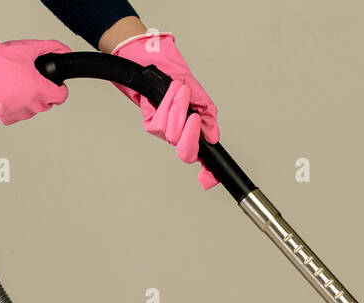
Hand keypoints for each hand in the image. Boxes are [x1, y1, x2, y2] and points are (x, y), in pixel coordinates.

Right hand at [0, 16, 69, 124]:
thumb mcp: (29, 48)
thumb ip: (50, 48)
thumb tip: (63, 49)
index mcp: (41, 90)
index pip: (61, 96)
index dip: (58, 88)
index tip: (53, 85)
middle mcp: (32, 105)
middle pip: (46, 102)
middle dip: (41, 92)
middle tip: (27, 79)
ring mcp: (19, 114)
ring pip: (30, 109)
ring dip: (26, 100)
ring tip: (13, 84)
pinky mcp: (6, 118)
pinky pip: (15, 114)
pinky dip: (11, 106)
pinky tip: (4, 93)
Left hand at [110, 32, 219, 189]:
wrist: (154, 63)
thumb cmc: (177, 78)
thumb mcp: (200, 97)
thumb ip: (208, 118)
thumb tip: (213, 137)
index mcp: (195, 133)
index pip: (203, 158)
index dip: (208, 172)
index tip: (208, 179)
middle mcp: (180, 136)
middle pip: (186, 153)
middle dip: (190, 134)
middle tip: (194, 118)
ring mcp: (165, 132)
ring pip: (172, 134)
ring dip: (177, 109)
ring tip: (180, 91)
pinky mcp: (151, 124)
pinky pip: (160, 122)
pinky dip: (167, 104)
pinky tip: (171, 92)